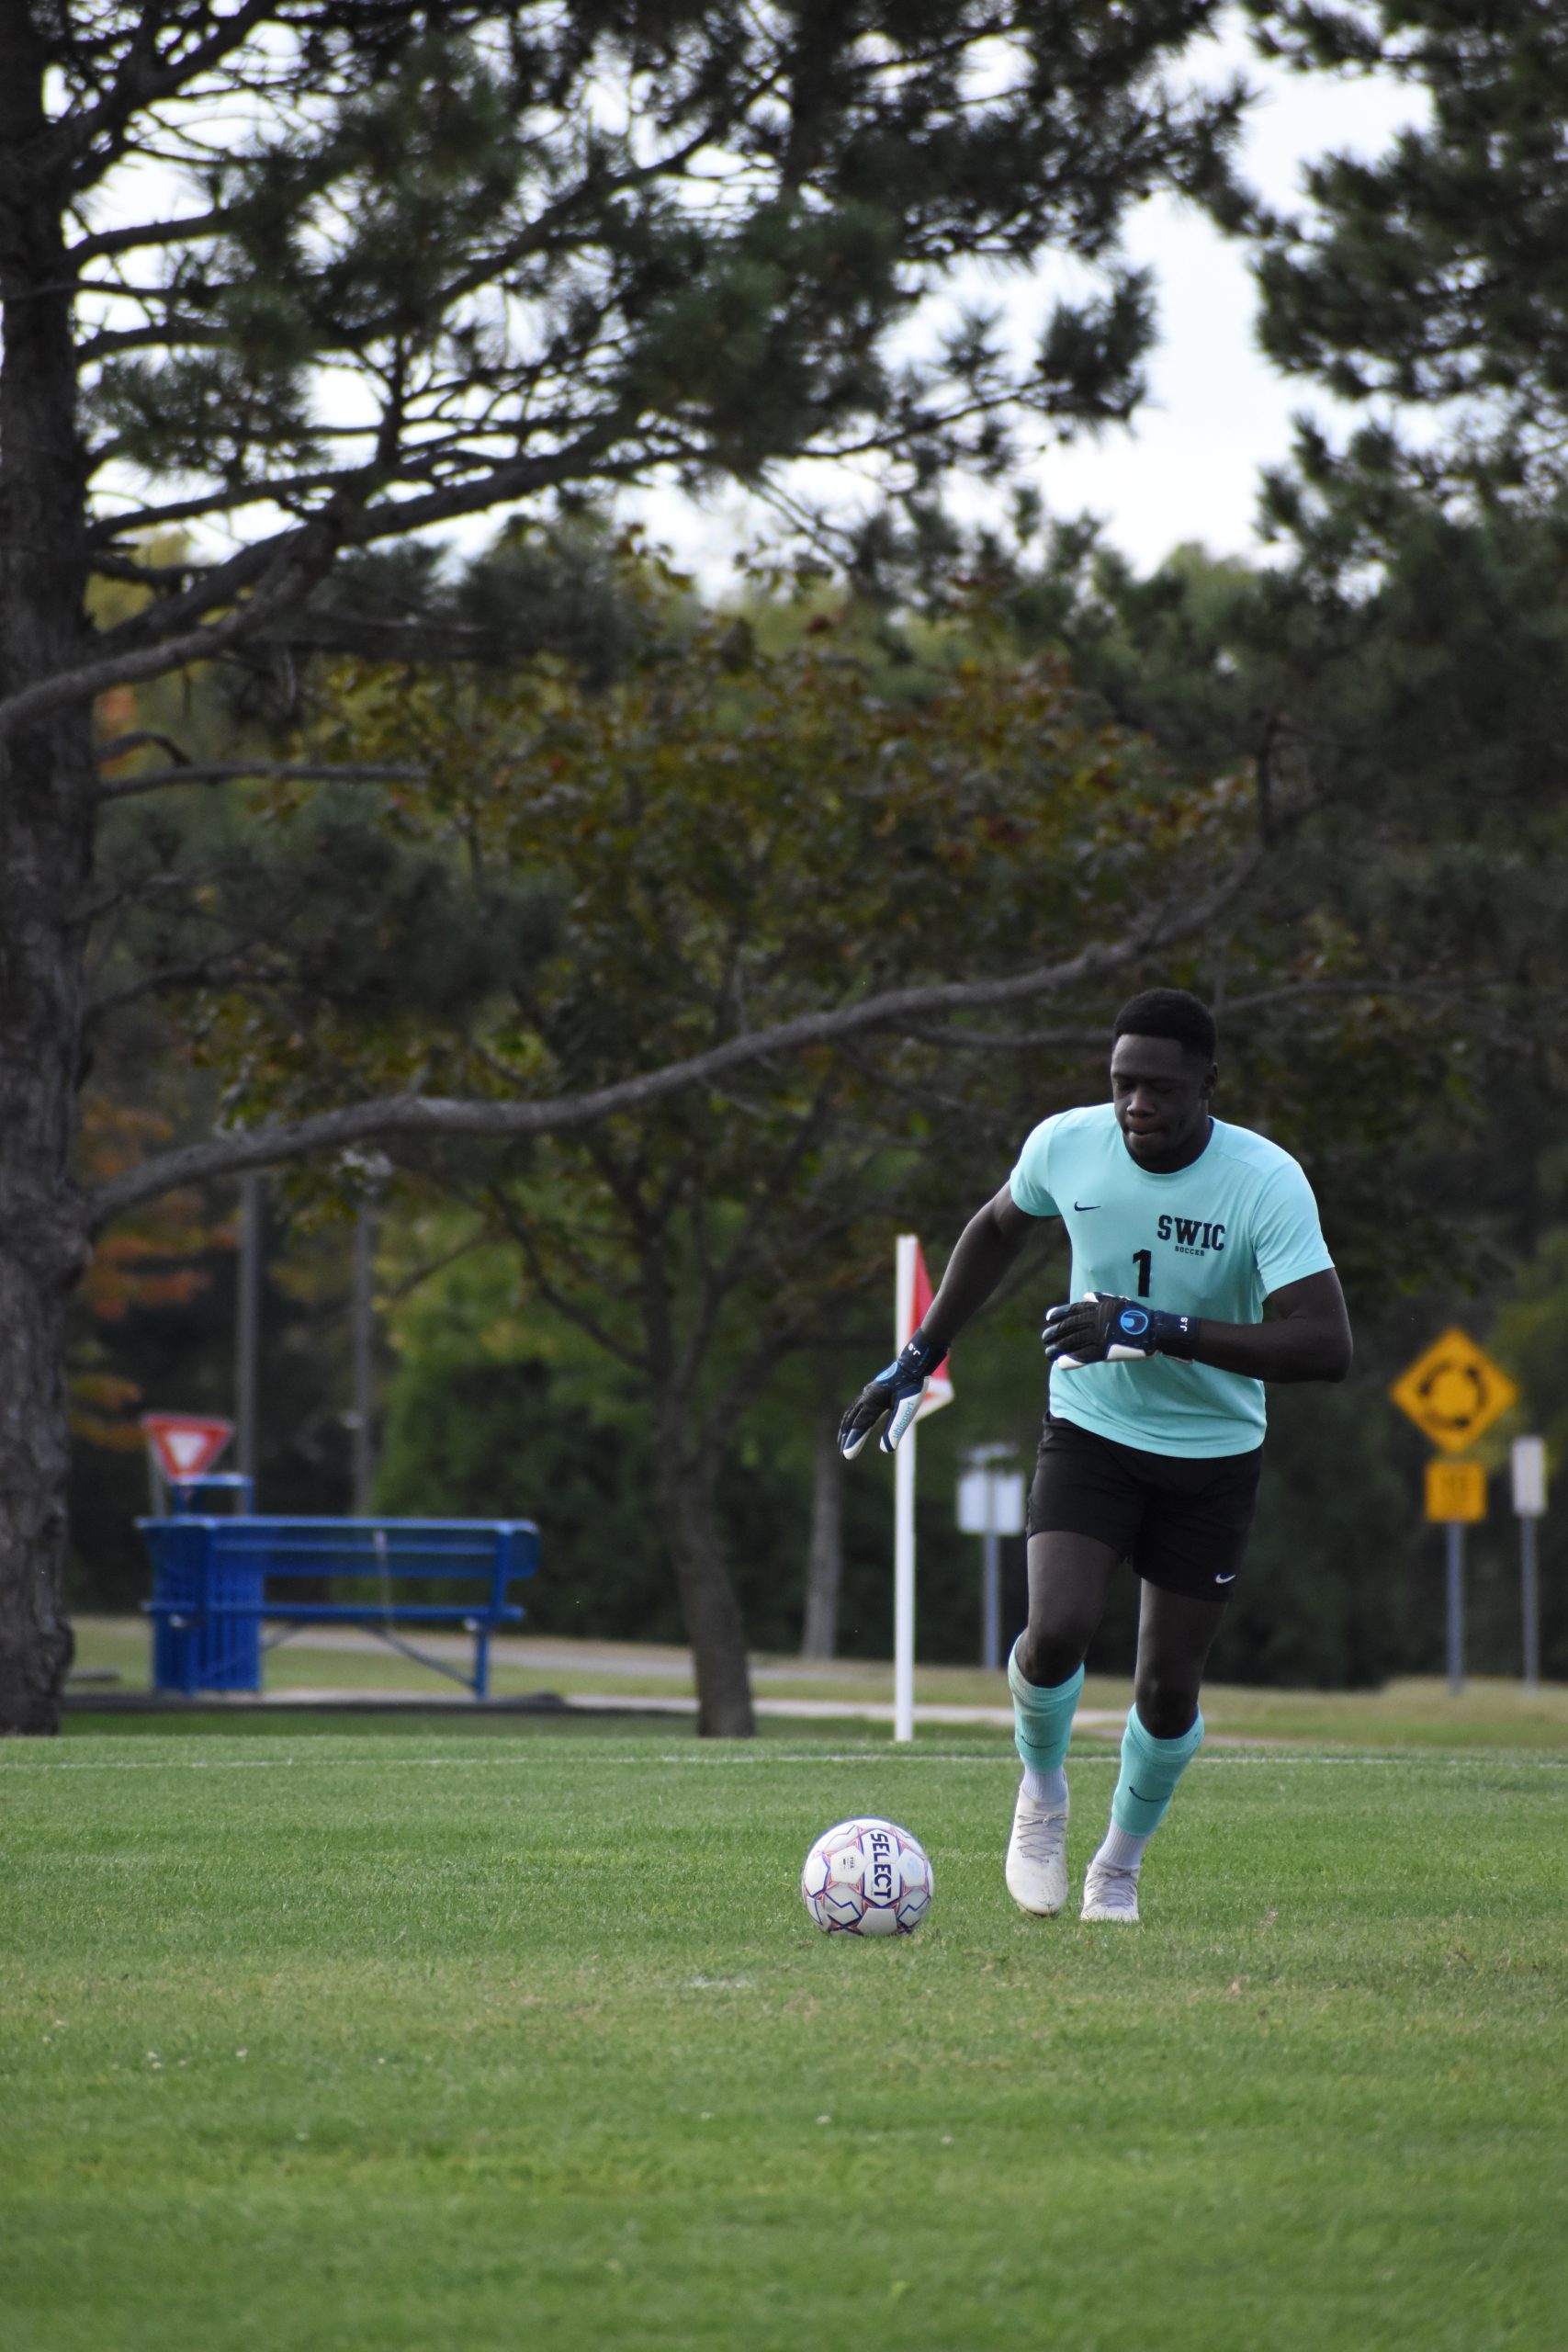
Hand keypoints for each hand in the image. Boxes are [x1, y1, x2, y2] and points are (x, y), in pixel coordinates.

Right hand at [838, 1331, 939, 1458]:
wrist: (914, 1363)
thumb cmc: (912, 1386)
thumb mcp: (906, 1409)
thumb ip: (895, 1428)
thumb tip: (886, 1449)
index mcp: (873, 1402)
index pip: (859, 1426)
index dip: (853, 1441)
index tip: (846, 1455)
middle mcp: (866, 1397)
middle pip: (851, 1420)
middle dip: (846, 1437)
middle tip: (843, 1452)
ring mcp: (868, 1392)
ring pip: (852, 1413)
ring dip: (847, 1427)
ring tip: (844, 1439)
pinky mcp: (873, 1391)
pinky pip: (858, 1407)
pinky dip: (853, 1418)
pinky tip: (857, 1422)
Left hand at [1042, 1292, 1197, 1366]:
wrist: (1154, 1330)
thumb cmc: (1138, 1315)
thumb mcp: (1119, 1301)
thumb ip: (1101, 1299)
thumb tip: (1086, 1294)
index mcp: (1099, 1307)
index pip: (1073, 1309)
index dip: (1059, 1314)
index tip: (1048, 1318)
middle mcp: (1096, 1320)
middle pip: (1069, 1326)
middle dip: (1055, 1333)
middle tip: (1044, 1338)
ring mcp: (1100, 1335)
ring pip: (1073, 1341)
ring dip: (1058, 1347)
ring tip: (1048, 1353)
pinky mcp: (1106, 1350)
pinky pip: (1084, 1356)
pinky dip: (1071, 1360)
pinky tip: (1061, 1364)